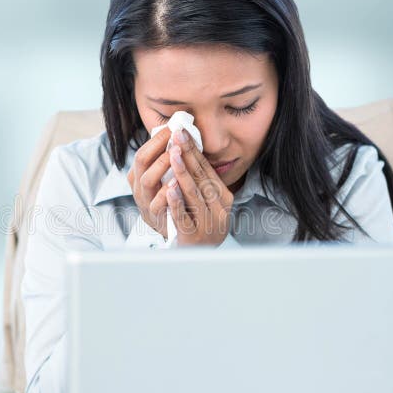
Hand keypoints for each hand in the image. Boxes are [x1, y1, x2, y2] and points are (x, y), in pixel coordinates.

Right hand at [127, 127, 171, 237]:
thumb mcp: (165, 179)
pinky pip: (157, 204)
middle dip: (158, 147)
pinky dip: (166, 193)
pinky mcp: (155, 218)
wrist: (173, 234)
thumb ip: (168, 160)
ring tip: (176, 154)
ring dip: (161, 165)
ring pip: (147, 181)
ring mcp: (145, 203)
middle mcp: (139, 187)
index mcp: (139, 176)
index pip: (143, 151)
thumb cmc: (172, 200)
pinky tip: (177, 183)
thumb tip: (180, 133)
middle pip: (141, 162)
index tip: (172, 127)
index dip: (156, 139)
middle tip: (175, 138)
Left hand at [166, 129, 233, 245]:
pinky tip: (169, 188)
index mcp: (223, 199)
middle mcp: (219, 210)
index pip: (207, 170)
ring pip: (194, 195)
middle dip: (188, 155)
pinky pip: (184, 216)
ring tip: (173, 155)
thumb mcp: (205, 202)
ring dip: (183, 173)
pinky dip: (177, 202)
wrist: (199, 259)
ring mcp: (208, 224)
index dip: (194, 151)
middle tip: (177, 136)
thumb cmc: (199, 225)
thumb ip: (199, 181)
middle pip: (202, 178)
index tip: (183, 133)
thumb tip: (185, 150)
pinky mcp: (194, 236)